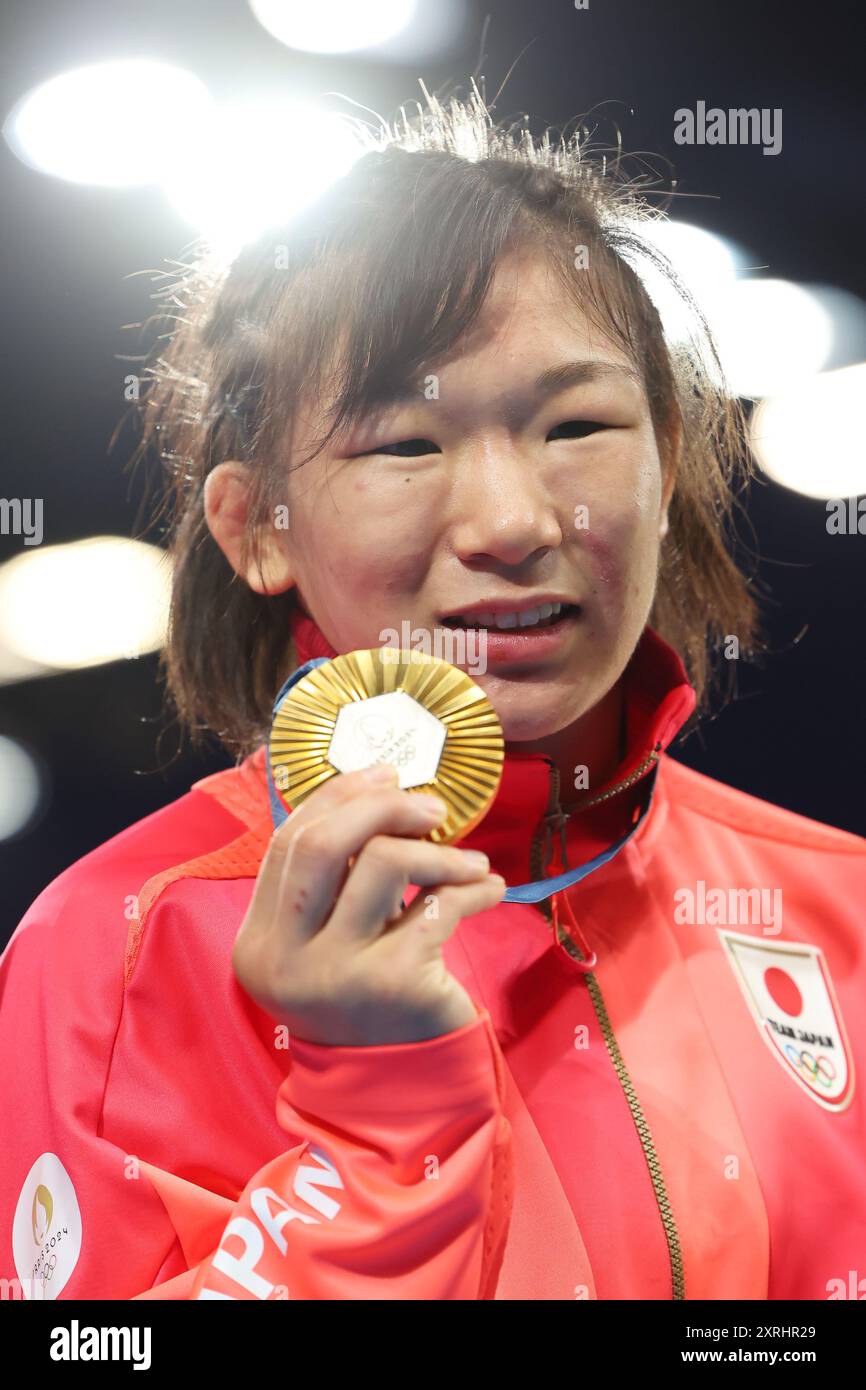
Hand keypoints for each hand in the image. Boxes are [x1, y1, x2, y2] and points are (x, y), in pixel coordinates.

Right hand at [232, 764, 504, 1044]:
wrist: (402, 1087)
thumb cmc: (370, 993)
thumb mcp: (334, 937)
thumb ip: (336, 876)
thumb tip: (379, 781)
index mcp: (259, 943)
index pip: (288, 843)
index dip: (338, 797)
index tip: (386, 774)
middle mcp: (284, 961)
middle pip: (324, 844)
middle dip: (383, 807)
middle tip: (434, 809)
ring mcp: (336, 974)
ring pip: (386, 864)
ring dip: (441, 853)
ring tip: (470, 864)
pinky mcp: (393, 984)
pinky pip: (440, 906)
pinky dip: (474, 889)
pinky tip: (490, 891)